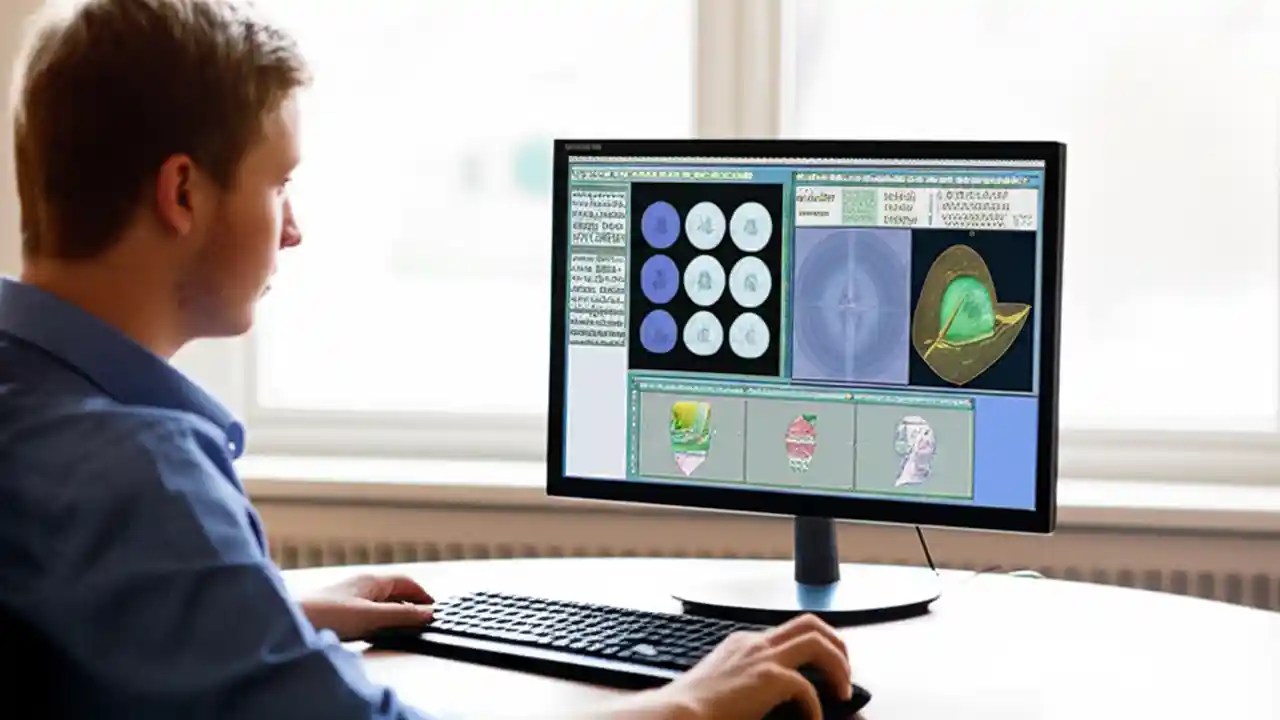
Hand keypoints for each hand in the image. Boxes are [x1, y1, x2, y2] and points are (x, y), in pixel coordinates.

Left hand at [298, 573, 433, 640]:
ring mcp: (348, 597)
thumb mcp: (371, 617)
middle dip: (410, 604)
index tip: (434, 610)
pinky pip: (366, 611)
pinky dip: (377, 620)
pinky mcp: (337, 610)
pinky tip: (373, 631)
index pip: (407, 581)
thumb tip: (429, 613)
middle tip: (421, 621)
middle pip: (394, 591)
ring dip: (393, 613)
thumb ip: (402, 615)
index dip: (423, 595)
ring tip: (401, 628)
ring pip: (380, 602)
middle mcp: (361, 584)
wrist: (288, 620)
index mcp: (371, 580)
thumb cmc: (325, 614)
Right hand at [596, 614, 850, 719]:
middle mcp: (754, 644)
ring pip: (817, 641)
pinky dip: (816, 706)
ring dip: (838, 665)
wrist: (676, 715)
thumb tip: (776, 700)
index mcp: (742, 645)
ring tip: (843, 692)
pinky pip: (806, 686)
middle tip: (844, 674)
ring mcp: (760, 657)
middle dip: (837, 644)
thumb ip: (747, 685)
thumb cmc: (693, 710)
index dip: (814, 649)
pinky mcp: (766, 677)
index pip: (788, 633)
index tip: (825, 672)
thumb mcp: (722, 688)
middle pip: (811, 623)